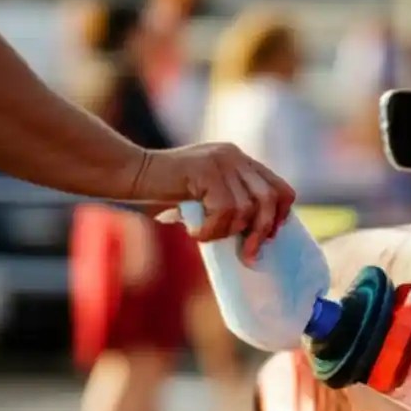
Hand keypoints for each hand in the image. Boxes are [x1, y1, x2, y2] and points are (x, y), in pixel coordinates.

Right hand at [132, 143, 295, 262]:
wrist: (130, 173)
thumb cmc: (164, 192)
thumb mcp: (205, 197)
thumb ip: (230, 205)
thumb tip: (257, 238)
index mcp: (239, 160)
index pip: (280, 188)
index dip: (279, 216)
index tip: (267, 237)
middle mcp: (235, 156)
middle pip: (270, 199)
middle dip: (262, 232)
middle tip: (248, 254)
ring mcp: (222, 160)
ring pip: (246, 208)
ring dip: (225, 231)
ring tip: (203, 233)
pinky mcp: (206, 169)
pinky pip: (224, 210)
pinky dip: (211, 230)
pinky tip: (194, 232)